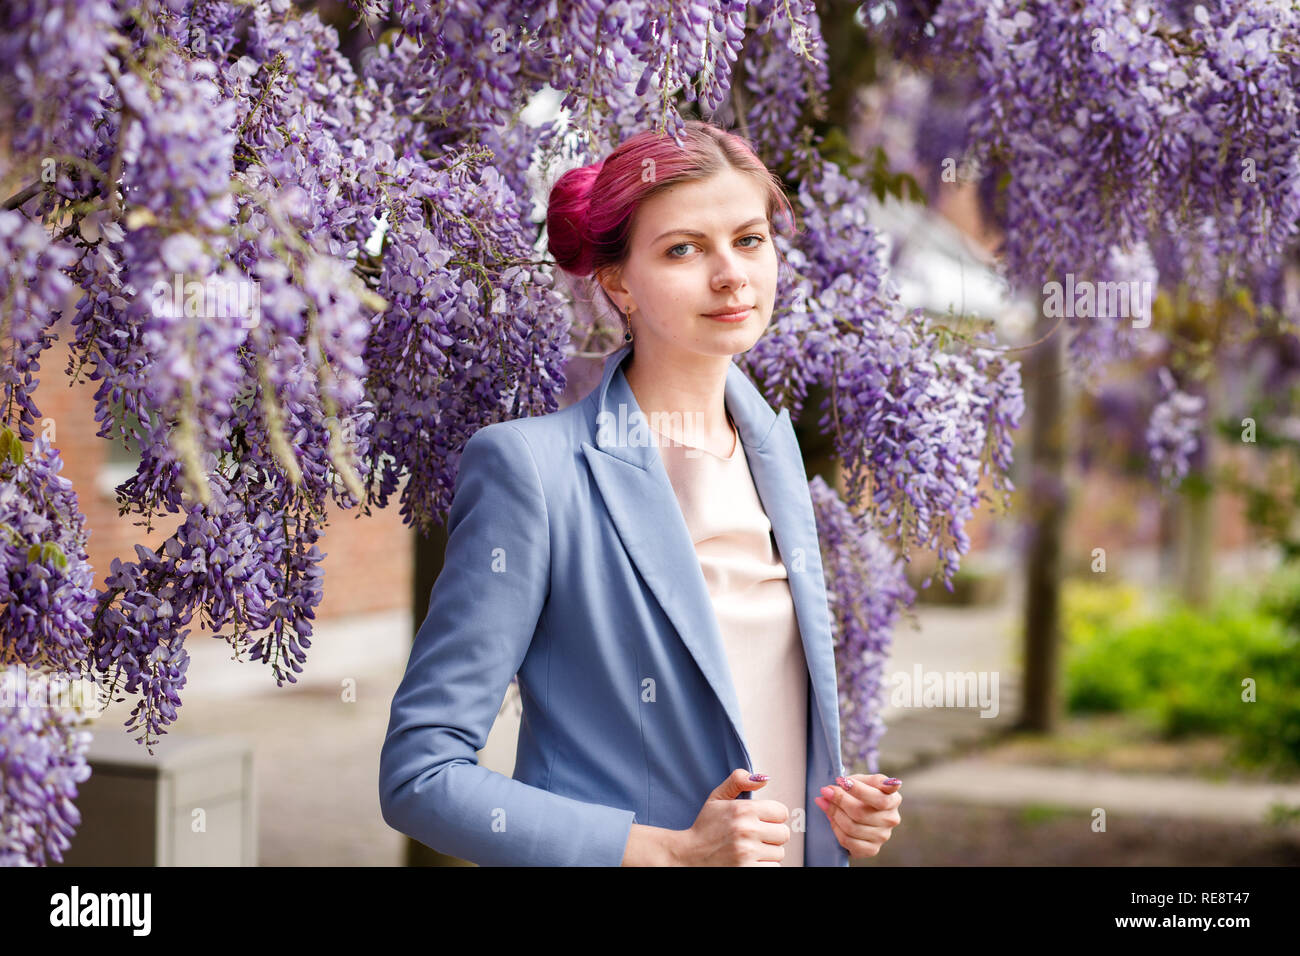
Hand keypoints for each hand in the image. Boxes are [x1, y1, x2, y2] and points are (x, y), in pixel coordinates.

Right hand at [674, 768, 791, 865]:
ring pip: (779, 853)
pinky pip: (773, 868)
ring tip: (749, 850)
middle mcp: (746, 830)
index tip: (761, 821)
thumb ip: (738, 781)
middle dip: (771, 835)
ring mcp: (747, 853)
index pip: (782, 812)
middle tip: (755, 837)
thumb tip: (764, 778)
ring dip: (767, 853)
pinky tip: (750, 861)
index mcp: (743, 810)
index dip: (772, 817)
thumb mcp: (717, 798)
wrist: (688, 856)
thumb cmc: (705, 827)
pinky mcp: (748, 871)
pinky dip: (764, 866)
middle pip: (783, 834)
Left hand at [813, 773, 901, 859]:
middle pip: (860, 813)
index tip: (841, 781)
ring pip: (851, 827)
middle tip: (826, 791)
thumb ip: (857, 780)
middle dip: (839, 800)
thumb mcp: (864, 780)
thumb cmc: (863, 793)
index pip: (879, 798)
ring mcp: (882, 836)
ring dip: (833, 814)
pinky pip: (847, 841)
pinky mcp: (871, 849)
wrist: (862, 811)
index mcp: (893, 800)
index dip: (858, 790)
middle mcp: (890, 820)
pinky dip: (836, 829)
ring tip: (825, 803)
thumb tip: (841, 783)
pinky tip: (832, 819)